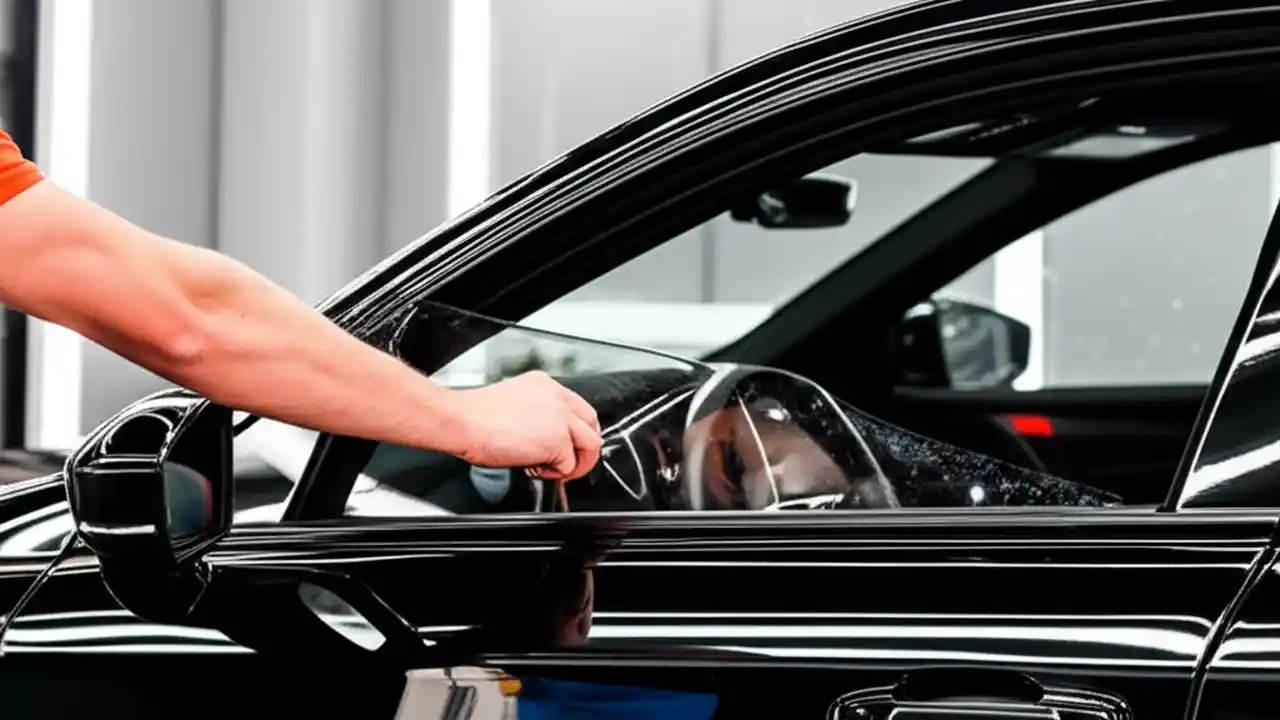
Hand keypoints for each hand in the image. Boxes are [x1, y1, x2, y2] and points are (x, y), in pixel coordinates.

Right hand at [449, 371, 602, 480]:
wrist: (462, 421)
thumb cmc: (474, 416)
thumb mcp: (513, 404)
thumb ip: (536, 414)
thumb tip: (543, 437)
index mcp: (546, 385)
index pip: (578, 408)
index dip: (577, 431)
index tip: (570, 444)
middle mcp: (557, 397)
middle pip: (591, 425)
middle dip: (584, 449)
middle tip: (569, 463)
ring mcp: (560, 418)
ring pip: (590, 445)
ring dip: (575, 464)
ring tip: (552, 469)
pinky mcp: (557, 440)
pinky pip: (568, 464)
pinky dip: (555, 473)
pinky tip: (534, 469)